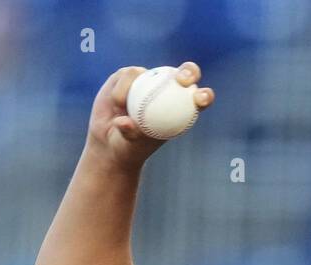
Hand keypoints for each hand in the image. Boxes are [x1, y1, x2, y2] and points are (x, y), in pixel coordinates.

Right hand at [85, 62, 214, 170]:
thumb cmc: (127, 146)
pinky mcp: (130, 75)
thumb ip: (130, 134)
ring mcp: (149, 80)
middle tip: (181, 79)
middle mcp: (168, 91)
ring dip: (134, 87)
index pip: (199, 100)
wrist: (107, 138)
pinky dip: (121, 87)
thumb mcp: (128, 145)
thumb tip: (125, 122)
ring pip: (150, 73)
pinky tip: (116, 103)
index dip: (204, 96)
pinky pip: (128, 74)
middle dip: (189, 72)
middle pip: (186, 74)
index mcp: (180, 111)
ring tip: (120, 106)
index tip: (200, 99)